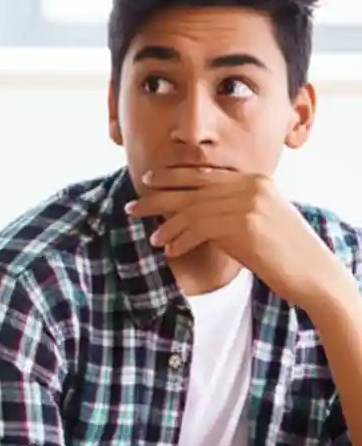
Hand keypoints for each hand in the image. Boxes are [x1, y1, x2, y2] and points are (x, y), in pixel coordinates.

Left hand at [126, 168, 350, 309]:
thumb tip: (188, 210)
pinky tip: (170, 250)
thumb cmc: (281, 252)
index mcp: (254, 179)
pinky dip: (181, 240)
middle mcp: (251, 186)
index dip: (173, 175)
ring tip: (151, 239)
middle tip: (132, 206)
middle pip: (193, 188)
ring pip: (192, 210)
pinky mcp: (244, 225)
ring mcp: (248, 204)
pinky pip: (199, 229)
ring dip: (167, 226)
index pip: (204, 173)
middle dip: (159, 196)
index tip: (148, 179)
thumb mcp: (257, 219)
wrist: (312, 272)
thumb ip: (228, 207)